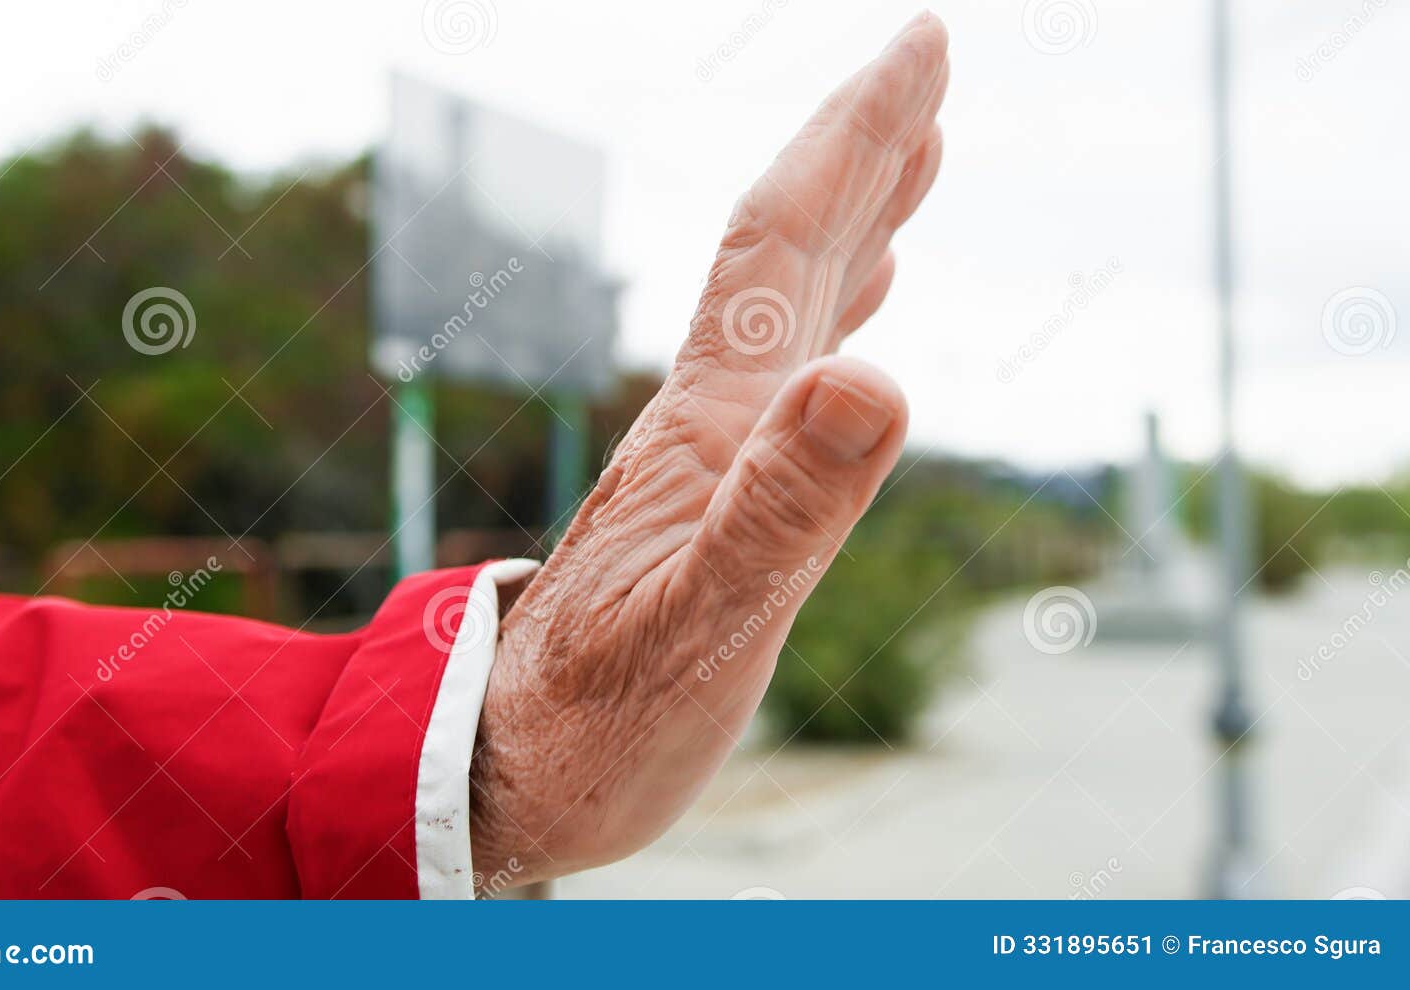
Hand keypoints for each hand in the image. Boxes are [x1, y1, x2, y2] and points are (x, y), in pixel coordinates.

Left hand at [471, 11, 948, 886]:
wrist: (498, 775)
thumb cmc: (596, 725)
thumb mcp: (703, 627)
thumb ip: (783, 511)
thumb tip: (871, 380)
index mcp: (711, 425)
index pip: (782, 244)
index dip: (851, 139)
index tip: (917, 47)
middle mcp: (703, 421)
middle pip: (782, 254)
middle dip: (856, 153)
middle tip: (923, 67)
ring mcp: (700, 463)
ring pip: (780, 314)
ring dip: (846, 230)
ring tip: (905, 171)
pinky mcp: (698, 509)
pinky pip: (774, 389)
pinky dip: (820, 334)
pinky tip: (844, 340)